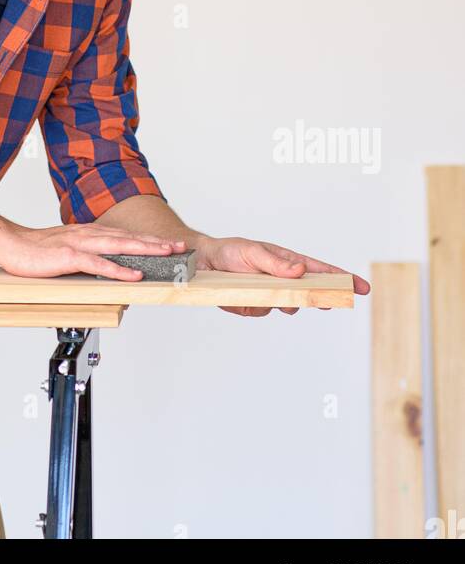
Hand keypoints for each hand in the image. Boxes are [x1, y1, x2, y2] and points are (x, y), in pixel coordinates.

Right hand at [0, 222, 185, 280]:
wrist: (10, 244)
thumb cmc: (36, 251)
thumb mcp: (68, 250)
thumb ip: (88, 257)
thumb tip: (107, 268)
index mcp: (89, 234)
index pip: (125, 236)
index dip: (148, 239)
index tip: (169, 243)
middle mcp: (89, 234)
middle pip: (129, 238)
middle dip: (156, 242)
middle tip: (179, 246)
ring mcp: (80, 244)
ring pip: (119, 246)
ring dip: (144, 250)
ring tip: (165, 255)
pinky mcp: (69, 257)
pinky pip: (98, 264)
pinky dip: (118, 269)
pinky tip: (133, 275)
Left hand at [194, 235, 370, 316]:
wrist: (202, 264)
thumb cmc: (230, 251)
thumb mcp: (252, 252)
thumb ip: (275, 263)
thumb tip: (300, 270)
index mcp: (287, 262)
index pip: (321, 270)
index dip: (342, 278)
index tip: (361, 286)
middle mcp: (283, 279)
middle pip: (311, 292)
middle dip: (320, 298)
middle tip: (328, 302)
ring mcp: (270, 295)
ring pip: (288, 306)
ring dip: (282, 302)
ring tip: (267, 292)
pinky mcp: (254, 307)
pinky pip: (261, 312)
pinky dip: (252, 306)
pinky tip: (240, 296)